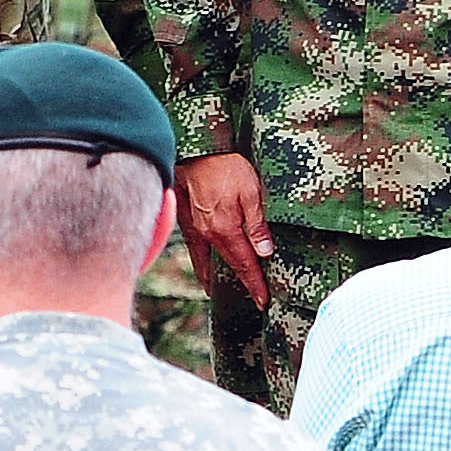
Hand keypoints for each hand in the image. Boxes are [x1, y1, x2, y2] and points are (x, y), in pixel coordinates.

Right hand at [176, 152, 274, 309]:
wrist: (197, 149)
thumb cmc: (226, 166)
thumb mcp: (251, 192)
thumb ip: (257, 224)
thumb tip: (264, 252)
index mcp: (225, 229)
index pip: (244, 264)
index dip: (255, 284)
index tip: (264, 301)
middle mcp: (207, 233)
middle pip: (228, 264)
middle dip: (242, 282)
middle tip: (255, 299)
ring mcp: (195, 227)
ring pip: (208, 260)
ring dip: (216, 277)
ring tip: (221, 292)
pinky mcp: (186, 219)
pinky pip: (194, 248)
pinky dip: (200, 263)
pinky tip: (203, 268)